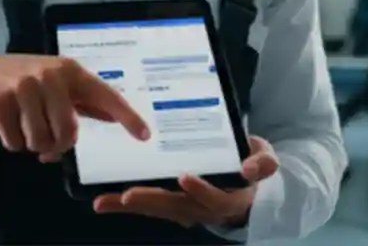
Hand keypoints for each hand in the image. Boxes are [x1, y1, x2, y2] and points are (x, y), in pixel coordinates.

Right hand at [0, 54, 148, 160]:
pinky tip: (6, 124)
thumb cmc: (23, 82)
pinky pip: (16, 143)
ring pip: (41, 142)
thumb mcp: (56, 84)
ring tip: (23, 126)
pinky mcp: (0, 102)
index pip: (105, 95)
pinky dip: (12, 143)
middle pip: (68, 133)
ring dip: (32, 145)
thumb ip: (84, 100)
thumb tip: (114, 114)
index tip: (145, 135)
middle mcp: (50, 76)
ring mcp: (24, 87)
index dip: (127, 116)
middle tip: (46, 142)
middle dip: (56, 146)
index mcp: (70, 71)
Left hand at [93, 136, 278, 228]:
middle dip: (152, 201)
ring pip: (157, 209)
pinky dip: (124, 205)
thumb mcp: (265, 158)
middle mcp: (203, 208)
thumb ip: (263, 162)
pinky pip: (147, 207)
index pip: (215, 199)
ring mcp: (185, 208)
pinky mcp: (169, 204)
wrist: (244, 178)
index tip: (185, 177)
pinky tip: (102, 201)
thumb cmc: (250, 163)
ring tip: (105, 201)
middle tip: (129, 195)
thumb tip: (250, 169)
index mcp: (228, 197)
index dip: (201, 190)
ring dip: (131, 206)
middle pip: (177, 207)